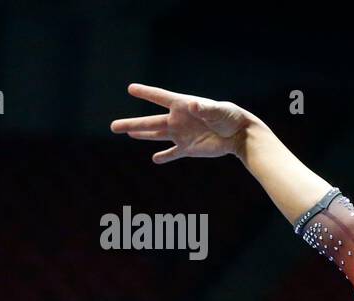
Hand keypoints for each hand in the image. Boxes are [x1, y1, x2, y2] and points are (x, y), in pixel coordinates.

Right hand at [110, 83, 254, 163]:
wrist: (240, 134)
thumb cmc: (229, 117)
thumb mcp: (218, 111)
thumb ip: (205, 109)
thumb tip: (195, 105)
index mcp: (182, 105)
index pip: (160, 97)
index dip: (146, 93)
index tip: (131, 88)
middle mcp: (178, 119)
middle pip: (150, 122)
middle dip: (132, 124)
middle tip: (113, 126)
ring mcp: (182, 134)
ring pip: (157, 135)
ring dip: (142, 135)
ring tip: (127, 133)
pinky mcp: (189, 148)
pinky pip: (173, 153)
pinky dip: (165, 156)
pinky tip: (155, 159)